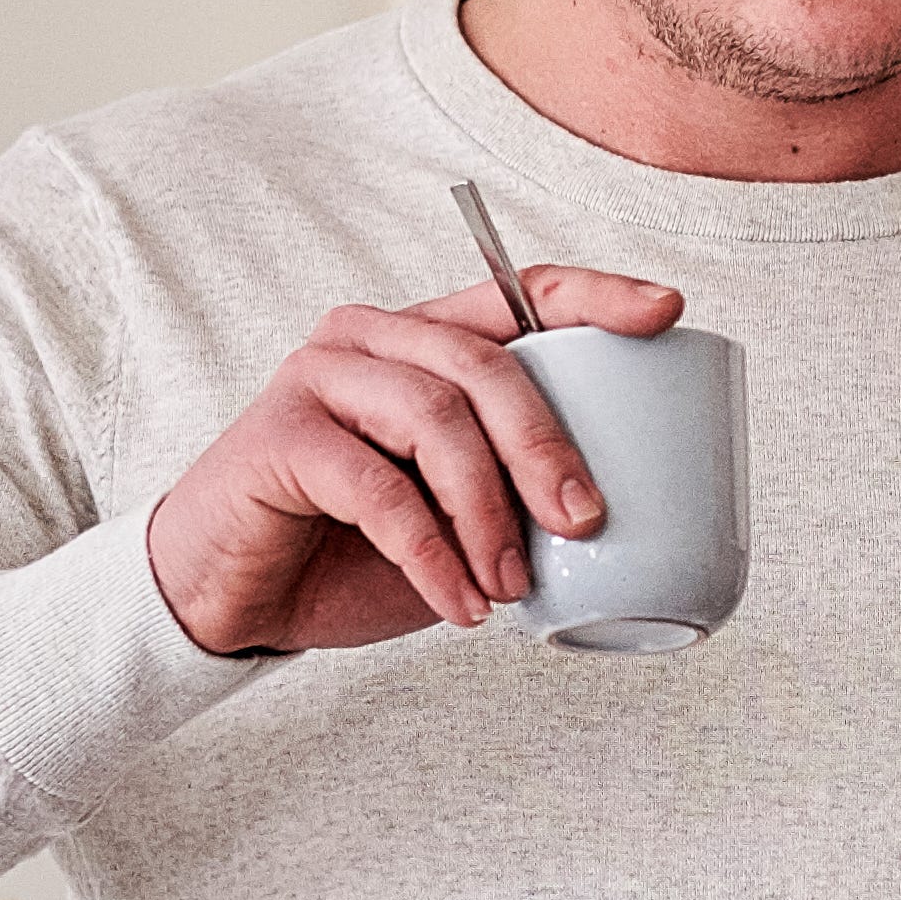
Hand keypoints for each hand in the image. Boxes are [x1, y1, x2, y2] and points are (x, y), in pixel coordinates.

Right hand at [141, 266, 679, 657]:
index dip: (595, 297)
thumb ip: (513, 499)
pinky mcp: (280, 434)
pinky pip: (378, 487)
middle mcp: (370, 338)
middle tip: (585, 521)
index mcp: (423, 340)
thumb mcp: (455, 522)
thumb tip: (617, 521)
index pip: (518, 295)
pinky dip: (431, 554)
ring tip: (509, 586)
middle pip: (486, 364)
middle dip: (546, 447)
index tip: (666, 316)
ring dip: (487, 513)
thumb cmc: (350, 555)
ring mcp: (320, 376)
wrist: (235, 600)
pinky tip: (459, 605)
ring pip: (435, 418)